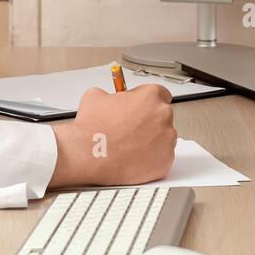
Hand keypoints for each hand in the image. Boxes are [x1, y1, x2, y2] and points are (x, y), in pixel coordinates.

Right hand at [49, 83, 176, 188]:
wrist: (88, 155)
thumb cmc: (92, 128)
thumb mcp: (96, 96)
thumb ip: (112, 95)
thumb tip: (113, 99)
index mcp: (150, 96)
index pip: (160, 94)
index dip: (147, 102)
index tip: (141, 108)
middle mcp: (163, 115)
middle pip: (162, 115)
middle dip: (149, 121)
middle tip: (131, 129)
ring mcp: (166, 139)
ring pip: (164, 137)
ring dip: (151, 140)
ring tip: (129, 145)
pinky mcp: (165, 161)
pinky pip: (162, 157)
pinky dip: (151, 158)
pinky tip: (133, 156)